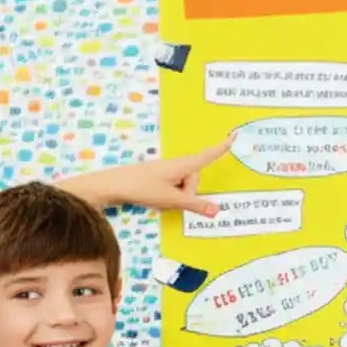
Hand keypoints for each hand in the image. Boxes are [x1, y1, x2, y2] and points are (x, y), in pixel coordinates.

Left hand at [76, 135, 233, 215]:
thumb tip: (217, 211)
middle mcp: (177, 165)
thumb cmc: (143, 188)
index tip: (233, 135)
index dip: (221, 147)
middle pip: (194, 180)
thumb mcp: (172, 200)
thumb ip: (195, 205)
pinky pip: (173, 188)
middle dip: (189, 193)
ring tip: (161, 200)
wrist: (114, 185)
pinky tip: (156, 199)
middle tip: (172, 200)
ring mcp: (167, 170)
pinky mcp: (159, 176)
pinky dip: (170, 196)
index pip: (208, 156)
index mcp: (183, 166)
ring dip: (178, 197)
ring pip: (183, 186)